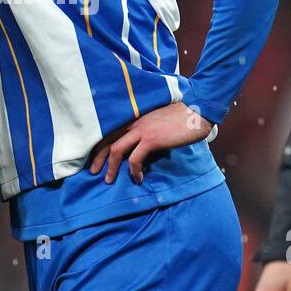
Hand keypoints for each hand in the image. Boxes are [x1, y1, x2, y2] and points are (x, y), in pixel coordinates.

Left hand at [88, 101, 213, 184]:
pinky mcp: (151, 139)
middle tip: (92, 171)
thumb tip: (142, 148)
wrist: (198, 110)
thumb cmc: (182, 116)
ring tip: (108, 180)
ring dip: (111, 167)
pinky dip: (133, 171)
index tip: (95, 157)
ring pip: (116, 150)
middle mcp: (134, 121)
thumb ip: (147, 130)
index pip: (110, 130)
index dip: (100, 144)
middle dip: (98, 157)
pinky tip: (138, 178)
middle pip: (107, 140)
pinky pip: (135, 159)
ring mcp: (141, 130)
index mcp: (135, 117)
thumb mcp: (159, 121)